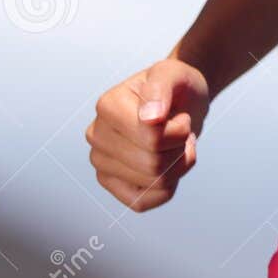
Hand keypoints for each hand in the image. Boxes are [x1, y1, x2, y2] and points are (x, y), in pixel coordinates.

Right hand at [86, 57, 208, 212]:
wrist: (181, 99)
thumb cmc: (176, 86)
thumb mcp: (174, 74)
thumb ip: (161, 89)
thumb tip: (150, 119)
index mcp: (106, 106)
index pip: (152, 139)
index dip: (179, 130)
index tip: (177, 114)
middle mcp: (96, 136)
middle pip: (153, 163)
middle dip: (180, 148)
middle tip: (178, 129)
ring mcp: (101, 162)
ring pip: (153, 183)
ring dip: (178, 164)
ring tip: (173, 144)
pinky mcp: (111, 184)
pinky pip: (142, 203)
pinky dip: (166, 188)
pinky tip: (167, 166)